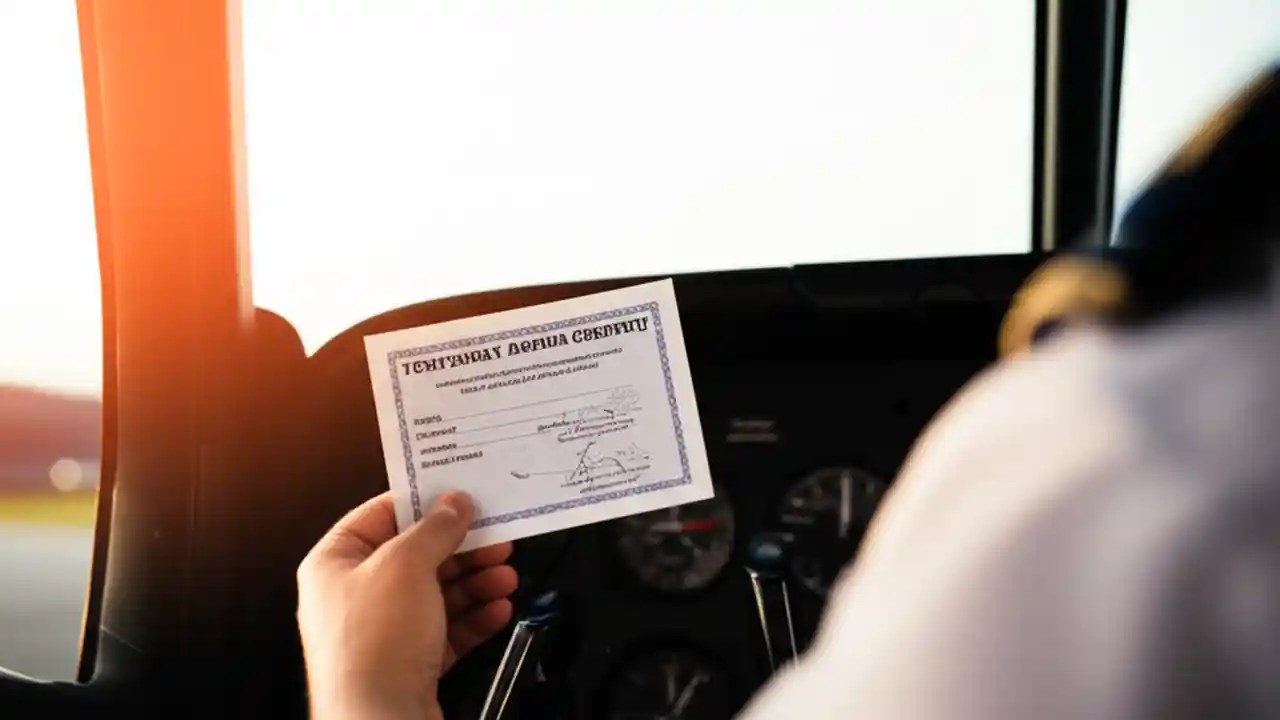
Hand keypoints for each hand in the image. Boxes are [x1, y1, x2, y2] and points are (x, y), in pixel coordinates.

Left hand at [297, 491, 517, 719]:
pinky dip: (474, 618)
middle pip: (416, 556)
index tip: (458, 495)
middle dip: (461, 548)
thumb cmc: (372, 647)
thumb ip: (434, 529)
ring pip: (437, 593)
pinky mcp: (409, 662)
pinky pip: (447, 630)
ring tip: (504, 575)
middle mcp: (354, 596)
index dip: (421, 503)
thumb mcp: (406, 565)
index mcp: (334, 564)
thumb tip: (453, 504)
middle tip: (496, 536)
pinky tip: (498, 609)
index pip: (379, 516)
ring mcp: (382, 632)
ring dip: (475, 582)